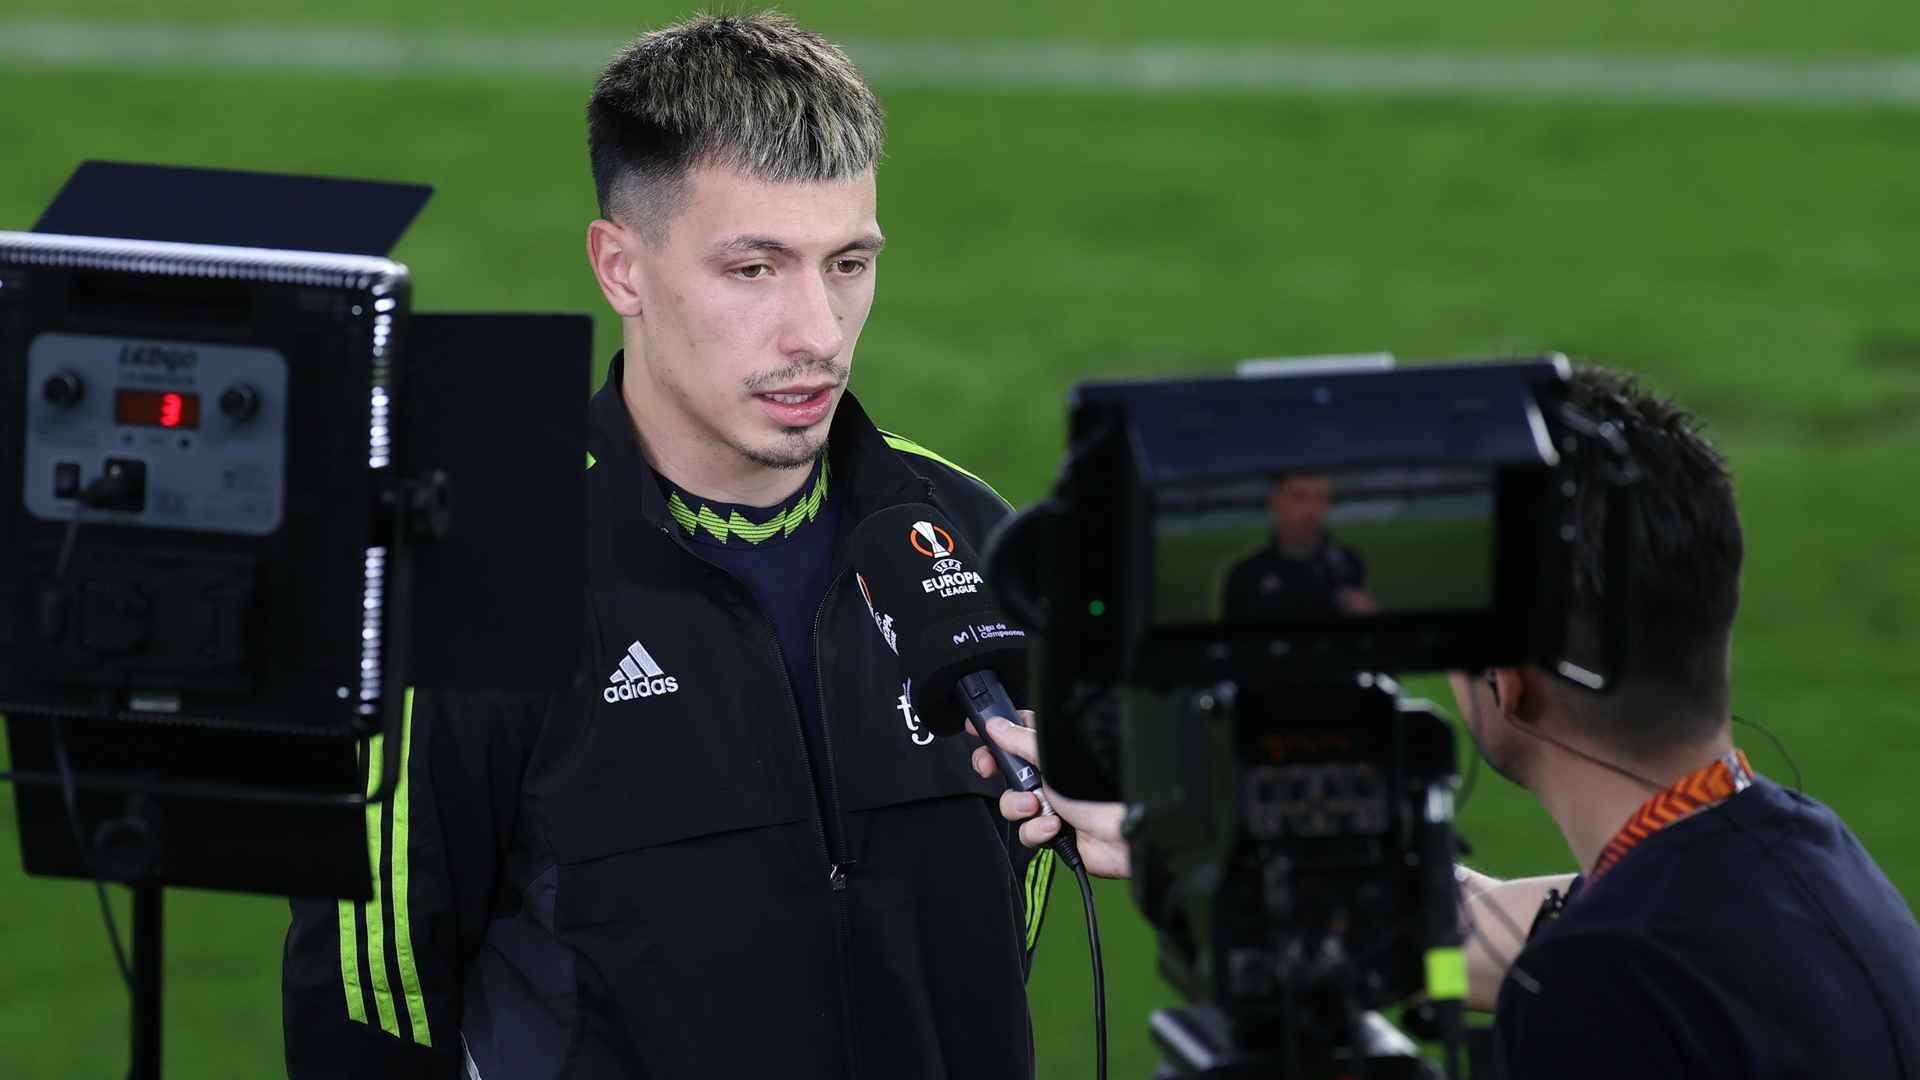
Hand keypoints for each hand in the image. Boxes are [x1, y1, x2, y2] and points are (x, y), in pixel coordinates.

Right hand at [968, 712, 1130, 878]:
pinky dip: (1036, 830)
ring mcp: (1052, 803)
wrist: (1124, 836)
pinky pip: (1027, 832)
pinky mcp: (1053, 832)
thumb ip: (1021, 740)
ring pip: (1011, 803)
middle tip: (989, 768)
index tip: (975, 729)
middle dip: (996, 770)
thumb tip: (996, 724)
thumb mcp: (1053, 755)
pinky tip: (1053, 827)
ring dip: (1018, 806)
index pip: (1018, 732)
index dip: (996, 731)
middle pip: (1007, 767)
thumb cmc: (1101, 790)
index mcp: (1054, 748)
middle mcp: (1051, 774)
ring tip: (1036, 806)